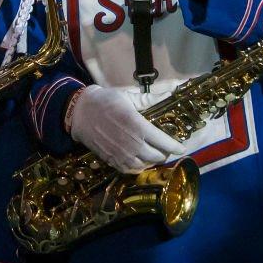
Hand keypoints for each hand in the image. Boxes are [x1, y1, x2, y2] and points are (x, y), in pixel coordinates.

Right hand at [69, 85, 184, 174]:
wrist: (81, 112)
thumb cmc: (106, 101)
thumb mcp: (129, 96)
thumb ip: (150, 99)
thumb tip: (169, 92)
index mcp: (138, 126)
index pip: (164, 142)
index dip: (175, 146)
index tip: (182, 147)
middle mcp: (133, 143)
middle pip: (157, 156)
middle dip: (165, 153)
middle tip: (166, 148)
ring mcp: (122, 154)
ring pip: (145, 165)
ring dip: (153, 161)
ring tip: (155, 154)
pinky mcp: (112, 160)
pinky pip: (131, 170)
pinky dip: (139, 167)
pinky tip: (141, 161)